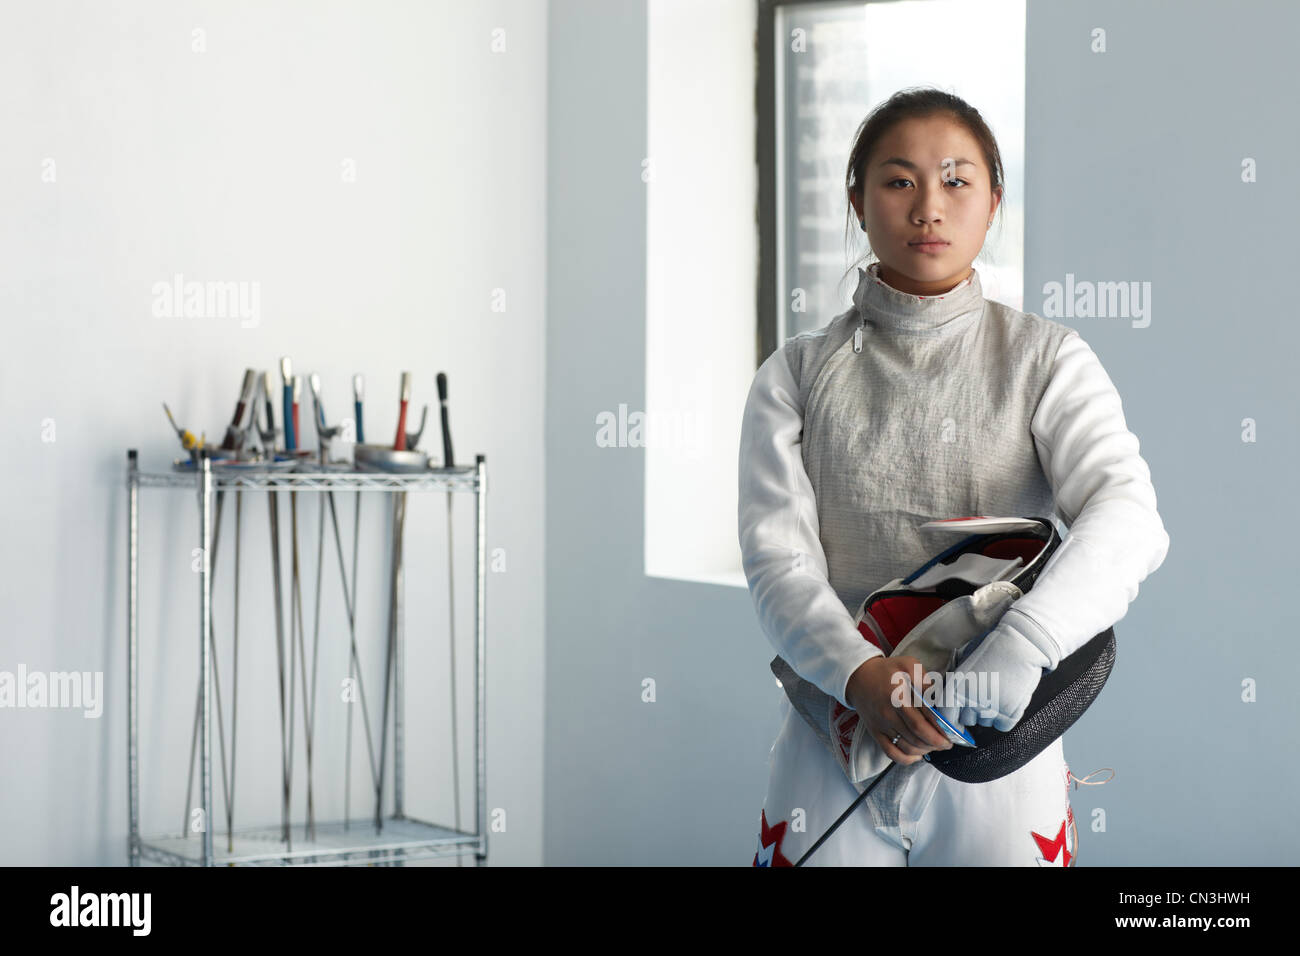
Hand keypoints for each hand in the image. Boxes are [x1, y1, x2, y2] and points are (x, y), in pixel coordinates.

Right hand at [846, 655, 953, 765]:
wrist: (857, 677)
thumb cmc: (886, 671)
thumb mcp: (907, 664)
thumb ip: (924, 679)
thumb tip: (937, 697)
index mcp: (897, 698)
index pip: (921, 723)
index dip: (939, 732)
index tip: (952, 735)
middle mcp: (888, 715)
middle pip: (917, 738)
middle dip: (936, 743)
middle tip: (947, 742)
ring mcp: (881, 726)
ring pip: (907, 747)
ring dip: (925, 750)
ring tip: (935, 746)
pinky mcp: (875, 733)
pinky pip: (891, 753)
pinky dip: (907, 759)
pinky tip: (918, 755)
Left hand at [936, 623, 1050, 731]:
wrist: (1020, 644)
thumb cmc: (991, 647)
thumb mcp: (964, 661)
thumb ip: (954, 681)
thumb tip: (948, 697)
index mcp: (956, 687)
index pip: (947, 717)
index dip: (951, 719)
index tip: (956, 718)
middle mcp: (971, 700)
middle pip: (967, 720)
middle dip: (971, 711)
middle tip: (980, 696)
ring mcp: (992, 708)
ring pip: (984, 722)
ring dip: (987, 713)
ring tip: (995, 694)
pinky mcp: (1011, 713)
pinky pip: (1001, 726)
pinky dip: (1003, 718)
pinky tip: (1005, 701)